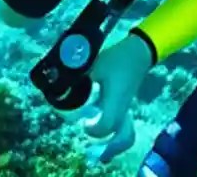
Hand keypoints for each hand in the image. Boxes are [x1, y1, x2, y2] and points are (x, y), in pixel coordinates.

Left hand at [82, 33, 152, 162]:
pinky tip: (100, 124)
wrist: (138, 52)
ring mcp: (126, 109)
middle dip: (107, 145)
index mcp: (114, 102)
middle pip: (122, 138)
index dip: (94, 129)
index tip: (84, 122)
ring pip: (125, 135)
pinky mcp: (126, 105)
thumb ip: (77, 76)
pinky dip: (114, 131)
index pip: (107, 126)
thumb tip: (58, 83)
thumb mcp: (94, 65)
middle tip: (90, 138)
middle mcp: (122, 109)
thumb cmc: (116, 59)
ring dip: (113, 143)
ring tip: (97, 143)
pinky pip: (124, 126)